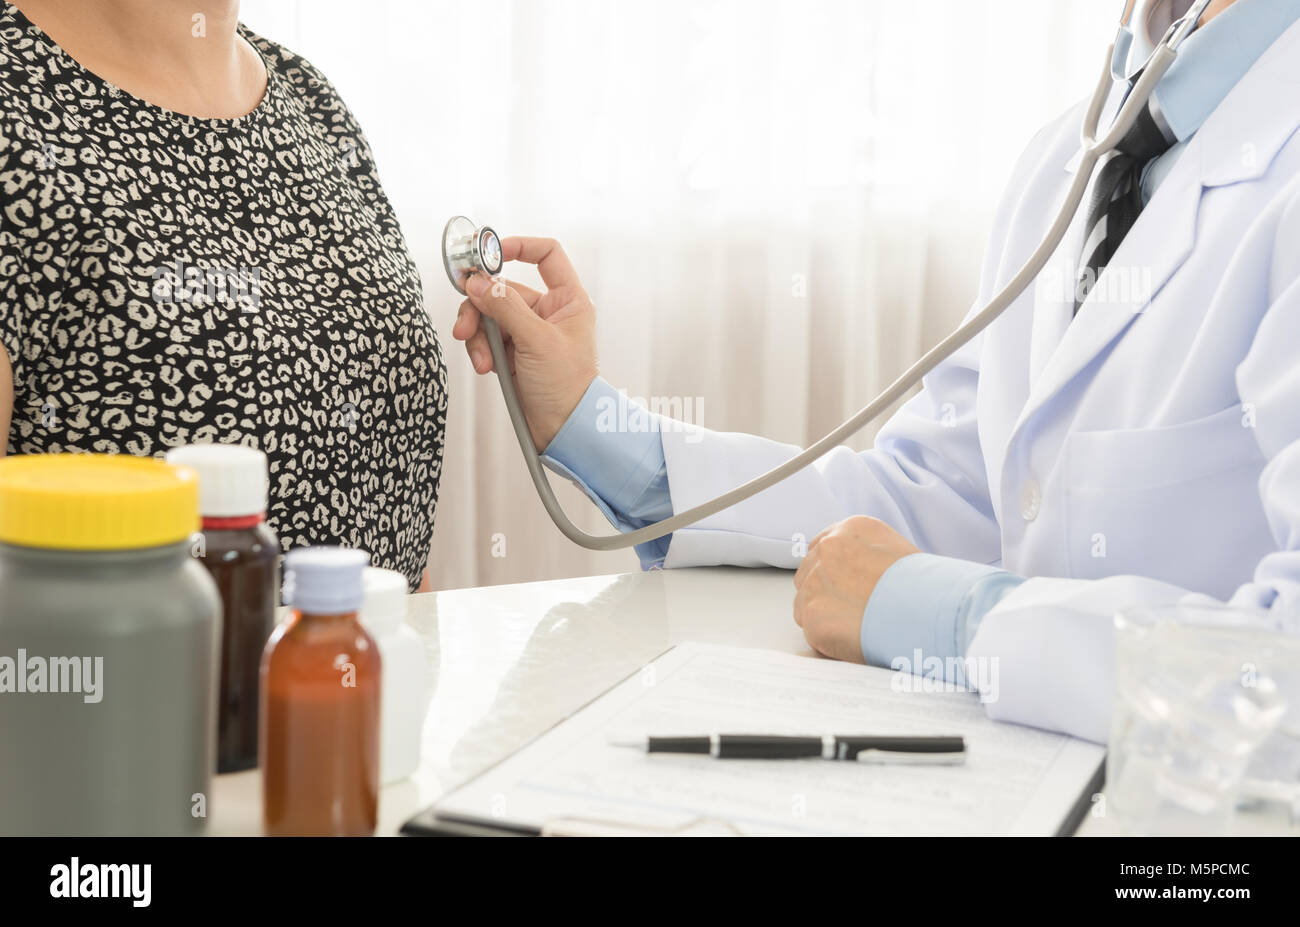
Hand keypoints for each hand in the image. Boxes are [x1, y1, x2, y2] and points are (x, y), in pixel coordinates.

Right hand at [451, 237, 598, 450]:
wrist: (564, 431)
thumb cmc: (567, 387)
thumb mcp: (537, 341)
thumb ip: (505, 307)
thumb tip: (476, 281)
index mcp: (568, 300)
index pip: (546, 255)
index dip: (518, 247)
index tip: (488, 253)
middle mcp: (547, 312)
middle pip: (503, 289)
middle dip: (481, 307)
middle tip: (466, 324)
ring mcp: (527, 333)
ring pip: (489, 315)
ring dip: (477, 334)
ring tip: (480, 359)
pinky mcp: (512, 354)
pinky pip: (486, 339)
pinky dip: (480, 350)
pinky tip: (486, 368)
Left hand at [792, 516, 919, 662]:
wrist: (929, 611)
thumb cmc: (925, 588)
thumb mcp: (897, 552)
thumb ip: (867, 556)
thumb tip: (856, 574)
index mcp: (851, 528)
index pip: (823, 545)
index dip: (831, 570)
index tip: (841, 585)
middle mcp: (828, 547)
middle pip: (809, 571)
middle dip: (823, 591)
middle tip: (849, 611)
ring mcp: (816, 579)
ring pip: (804, 600)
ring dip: (823, 614)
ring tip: (855, 626)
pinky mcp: (812, 612)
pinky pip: (810, 627)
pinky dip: (825, 637)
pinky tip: (851, 638)